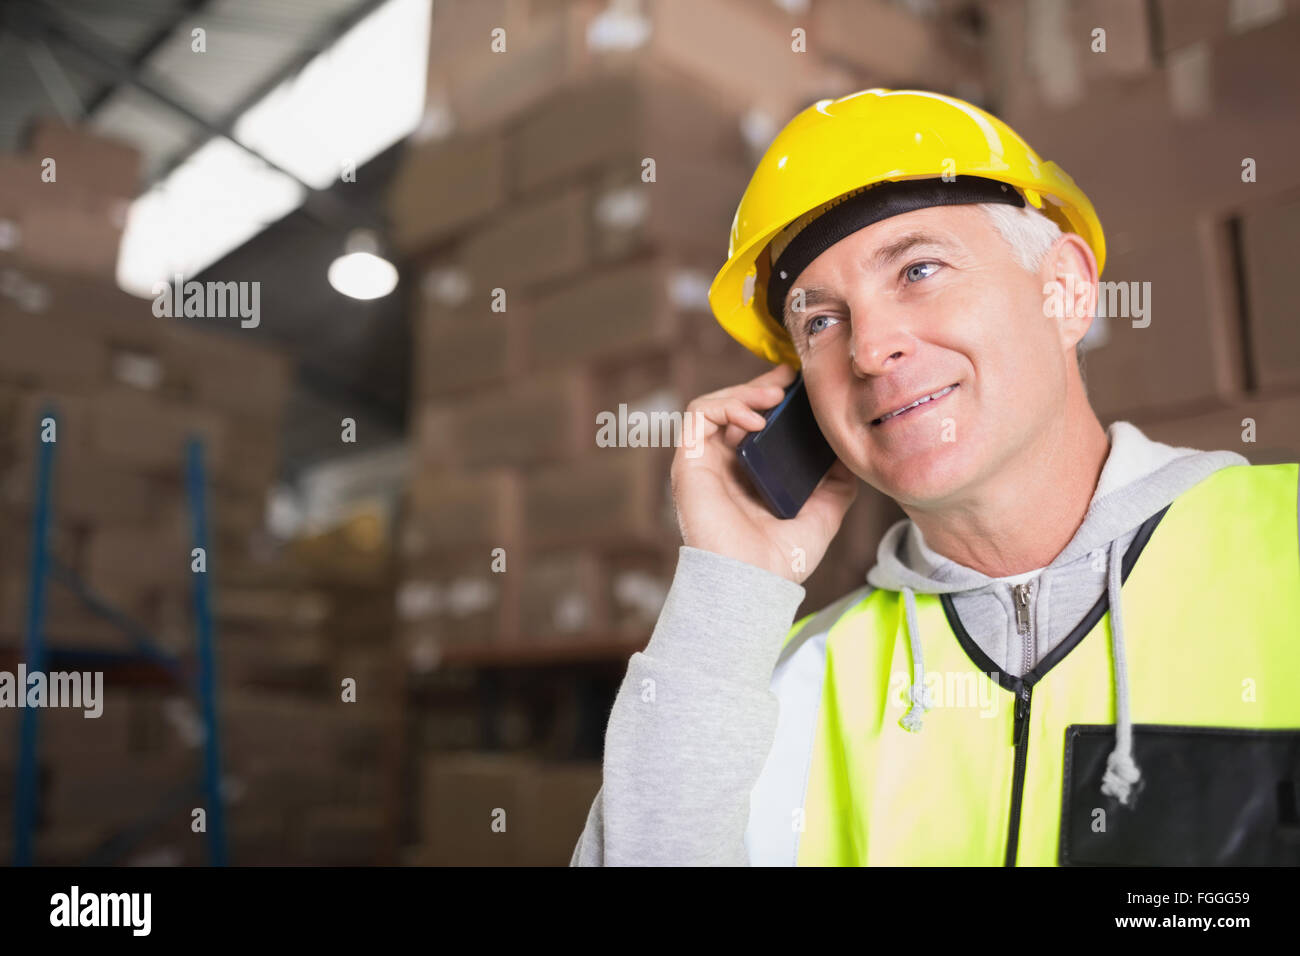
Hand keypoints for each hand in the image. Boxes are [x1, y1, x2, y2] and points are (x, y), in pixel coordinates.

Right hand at [670, 363, 858, 583]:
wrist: (755, 583)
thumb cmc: (782, 559)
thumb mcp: (826, 511)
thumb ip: (837, 481)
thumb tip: (847, 451)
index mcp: (749, 474)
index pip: (756, 422)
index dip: (774, 397)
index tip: (799, 383)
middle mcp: (724, 465)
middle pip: (735, 408)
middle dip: (762, 387)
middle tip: (790, 380)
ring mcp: (704, 463)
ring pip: (714, 405)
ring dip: (744, 392)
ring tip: (774, 396)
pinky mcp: (688, 463)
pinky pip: (698, 416)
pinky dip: (725, 405)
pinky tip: (755, 417)